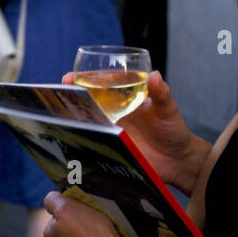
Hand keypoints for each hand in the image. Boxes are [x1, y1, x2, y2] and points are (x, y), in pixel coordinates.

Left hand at [42, 192, 137, 236]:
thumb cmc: (97, 234)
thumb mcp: (74, 207)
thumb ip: (56, 201)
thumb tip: (51, 199)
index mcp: (50, 232)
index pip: (54, 213)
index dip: (69, 210)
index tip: (81, 213)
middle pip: (62, 232)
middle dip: (72, 229)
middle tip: (92, 228)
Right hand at [62, 69, 205, 193]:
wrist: (178, 161)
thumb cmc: (173, 130)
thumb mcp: (168, 109)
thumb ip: (161, 93)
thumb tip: (154, 74)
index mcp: (124, 99)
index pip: (100, 85)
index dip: (83, 80)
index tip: (69, 77)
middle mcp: (113, 114)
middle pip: (86, 102)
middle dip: (70, 97)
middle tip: (59, 95)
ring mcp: (110, 132)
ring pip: (86, 123)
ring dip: (72, 119)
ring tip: (60, 117)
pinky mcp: (110, 151)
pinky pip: (92, 145)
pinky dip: (80, 142)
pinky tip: (70, 140)